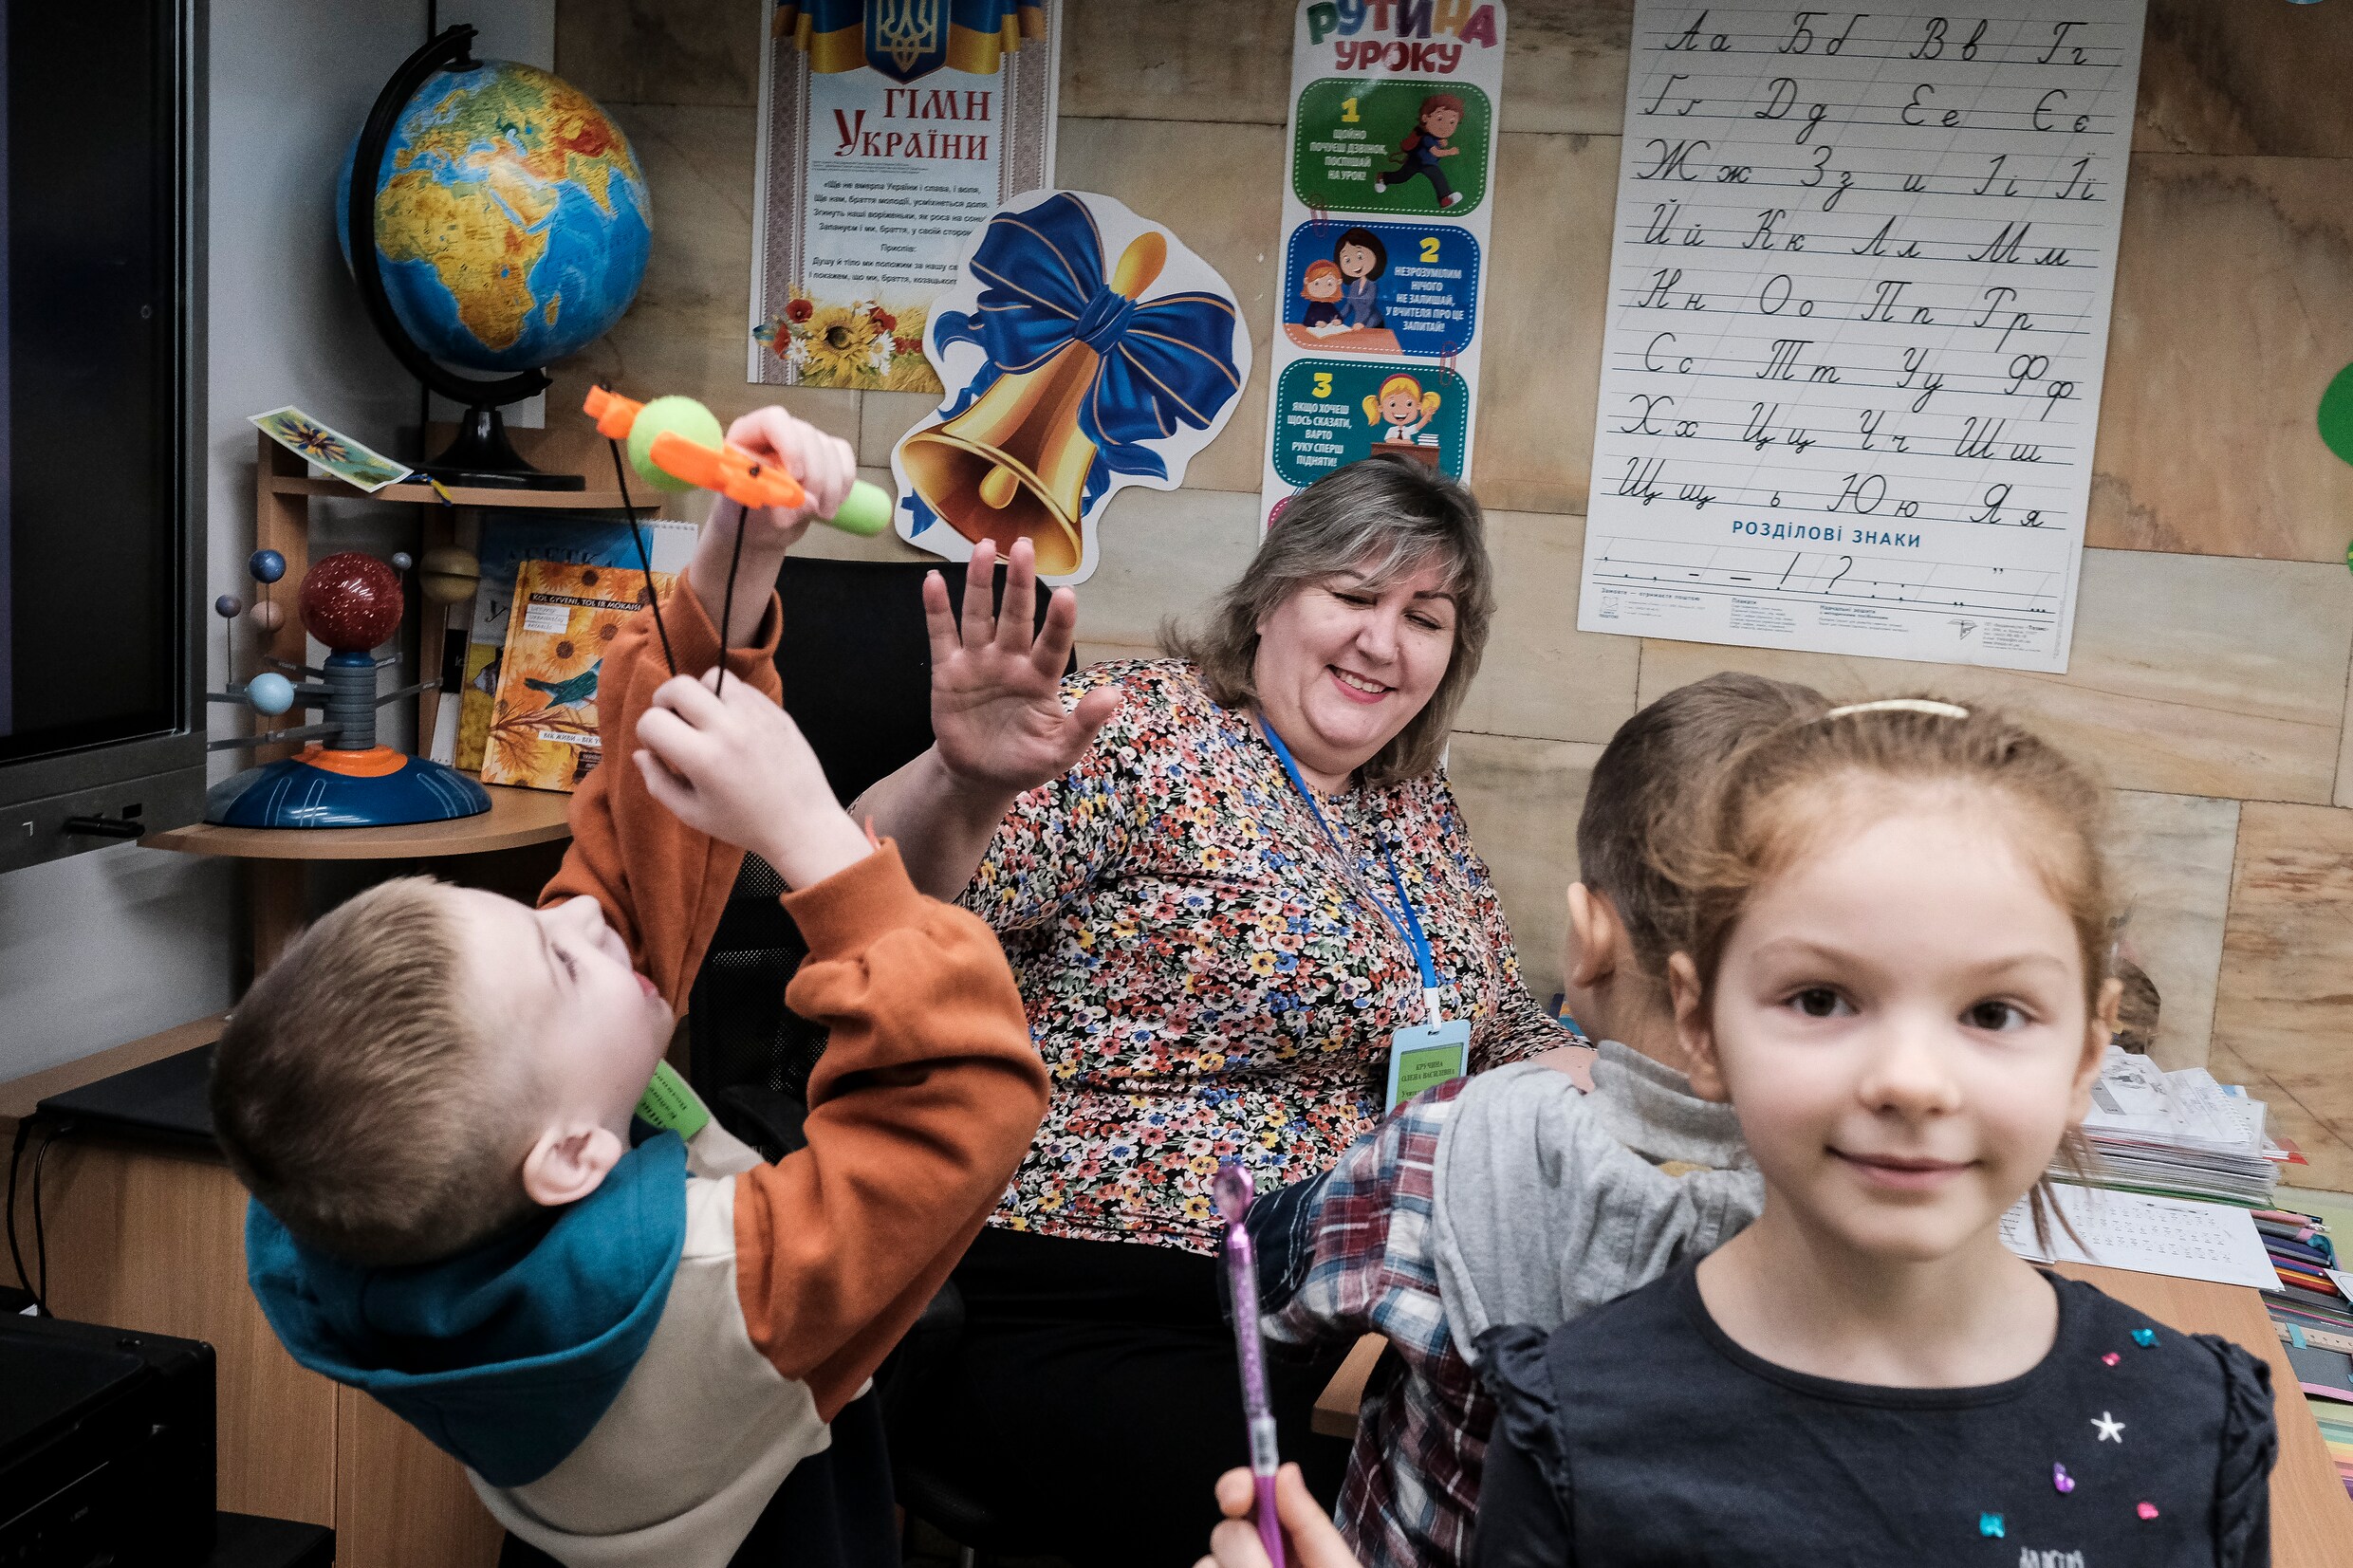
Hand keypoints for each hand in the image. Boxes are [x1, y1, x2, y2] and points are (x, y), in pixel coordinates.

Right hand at [631, 669, 870, 887]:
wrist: (803, 824)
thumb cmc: (744, 824)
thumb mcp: (692, 813)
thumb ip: (658, 782)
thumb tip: (641, 753)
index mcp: (703, 758)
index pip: (652, 720)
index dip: (648, 734)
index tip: (661, 749)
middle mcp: (728, 728)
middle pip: (678, 686)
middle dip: (665, 702)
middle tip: (674, 724)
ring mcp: (755, 715)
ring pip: (712, 677)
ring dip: (700, 695)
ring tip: (706, 721)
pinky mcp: (775, 711)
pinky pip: (741, 687)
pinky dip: (728, 699)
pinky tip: (733, 725)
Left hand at [690, 407, 858, 641]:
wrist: (754, 537)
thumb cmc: (737, 524)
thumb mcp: (737, 515)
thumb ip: (756, 502)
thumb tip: (791, 502)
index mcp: (745, 437)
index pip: (773, 421)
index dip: (790, 444)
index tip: (796, 479)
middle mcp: (775, 436)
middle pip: (809, 435)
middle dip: (815, 475)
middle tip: (809, 511)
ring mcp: (803, 446)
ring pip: (832, 449)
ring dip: (832, 485)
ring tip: (817, 516)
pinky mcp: (824, 462)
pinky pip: (846, 461)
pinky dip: (845, 483)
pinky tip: (830, 508)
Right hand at [924, 536, 1121, 797]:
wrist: (981, 776)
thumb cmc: (1026, 761)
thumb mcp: (1060, 751)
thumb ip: (1084, 725)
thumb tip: (1114, 695)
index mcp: (1041, 677)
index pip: (1053, 643)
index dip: (1059, 621)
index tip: (1066, 595)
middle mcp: (1011, 660)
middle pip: (1016, 615)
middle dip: (1019, 581)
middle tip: (1023, 546)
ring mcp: (979, 661)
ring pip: (980, 615)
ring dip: (980, 582)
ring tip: (984, 548)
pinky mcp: (948, 671)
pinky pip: (943, 635)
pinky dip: (937, 609)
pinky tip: (933, 581)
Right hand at [1195, 1465, 1359, 1567]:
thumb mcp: (1335, 1564)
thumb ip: (1311, 1525)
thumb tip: (1284, 1471)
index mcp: (1288, 1541)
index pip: (1249, 1498)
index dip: (1238, 1488)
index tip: (1236, 1498)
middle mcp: (1256, 1558)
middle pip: (1224, 1532)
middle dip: (1246, 1552)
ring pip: (1205, 1563)